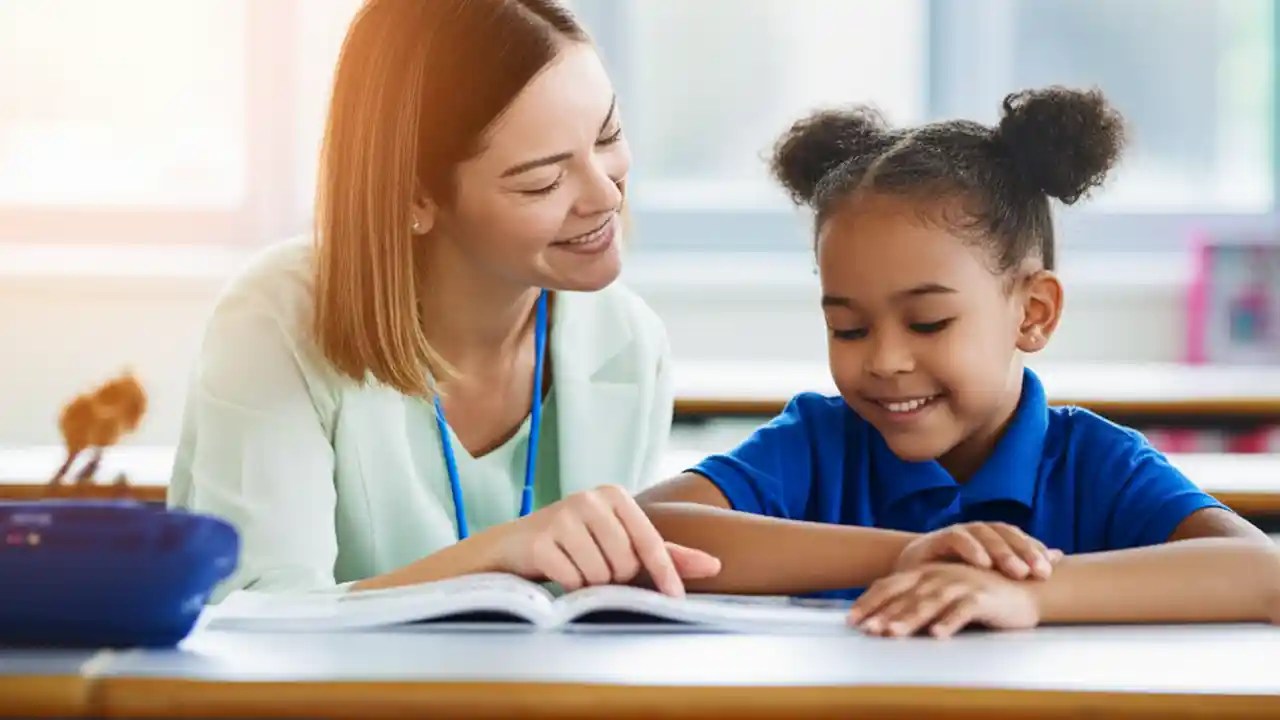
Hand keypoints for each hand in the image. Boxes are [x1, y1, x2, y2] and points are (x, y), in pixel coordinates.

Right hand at [490, 484, 721, 596]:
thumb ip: (666, 553)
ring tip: (576, 567)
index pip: (650, 541)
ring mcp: (562, 516)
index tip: (676, 599)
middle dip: (614, 577)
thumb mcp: (621, 543)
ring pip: (600, 574)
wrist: (514, 546)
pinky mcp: (540, 540)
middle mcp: (589, 498)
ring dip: (591, 583)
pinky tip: (557, 571)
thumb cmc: (577, 545)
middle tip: (595, 568)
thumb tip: (715, 565)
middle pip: (625, 563)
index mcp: (614, 494)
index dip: (664, 573)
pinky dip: (569, 586)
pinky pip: (572, 580)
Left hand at [848, 563, 1040, 638]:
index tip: (851, 621)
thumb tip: (883, 622)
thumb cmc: (977, 593)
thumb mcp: (942, 593)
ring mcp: (962, 584)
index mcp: (926, 573)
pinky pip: (964, 609)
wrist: (1022, 585)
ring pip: (931, 601)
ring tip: (892, 634)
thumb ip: (917, 603)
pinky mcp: (983, 597)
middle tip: (867, 631)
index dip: (870, 602)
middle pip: (907, 595)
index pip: (891, 585)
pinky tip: (937, 634)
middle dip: (884, 613)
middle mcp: (940, 575)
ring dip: (910, 618)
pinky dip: (950, 621)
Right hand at [896, 522, 1061, 579]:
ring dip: (1002, 551)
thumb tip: (1059, 554)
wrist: (909, 577)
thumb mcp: (990, 574)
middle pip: (1004, 534)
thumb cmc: (954, 576)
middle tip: (1040, 572)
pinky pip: (955, 538)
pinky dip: (970, 549)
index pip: (1017, 537)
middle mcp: (976, 532)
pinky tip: (983, 563)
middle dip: (1024, 552)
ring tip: (1017, 571)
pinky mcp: (935, 540)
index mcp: (991, 538)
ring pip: (983, 534)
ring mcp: (956, 533)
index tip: (1050, 571)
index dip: (1034, 550)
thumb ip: (1021, 562)